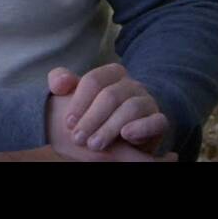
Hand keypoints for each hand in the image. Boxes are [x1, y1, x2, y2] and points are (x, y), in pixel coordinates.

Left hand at [47, 64, 169, 153]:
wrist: (131, 127)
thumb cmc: (99, 112)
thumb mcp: (80, 96)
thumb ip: (63, 83)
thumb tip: (58, 83)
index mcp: (113, 74)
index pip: (94, 80)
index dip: (79, 101)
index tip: (69, 122)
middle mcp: (131, 85)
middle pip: (111, 95)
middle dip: (92, 118)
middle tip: (78, 138)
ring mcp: (147, 101)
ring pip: (131, 108)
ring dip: (109, 128)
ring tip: (94, 144)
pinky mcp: (159, 120)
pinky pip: (156, 121)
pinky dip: (141, 128)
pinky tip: (126, 135)